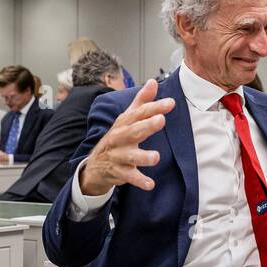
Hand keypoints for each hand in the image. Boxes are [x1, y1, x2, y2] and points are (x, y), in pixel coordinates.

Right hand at [79, 79, 174, 194]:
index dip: (154, 107)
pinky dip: (139, 180)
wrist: (95, 165)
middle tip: (161, 120)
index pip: (139, 113)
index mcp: (124, 123)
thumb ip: (141, 101)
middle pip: (133, 131)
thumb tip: (152, 82)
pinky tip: (150, 184)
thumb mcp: (127, 118)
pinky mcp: (119, 172)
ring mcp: (119, 156)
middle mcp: (120, 138)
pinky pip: (129, 177)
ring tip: (156, 157)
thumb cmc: (118, 138)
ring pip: (130, 156)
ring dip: (143, 156)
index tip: (170, 103)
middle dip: (146, 126)